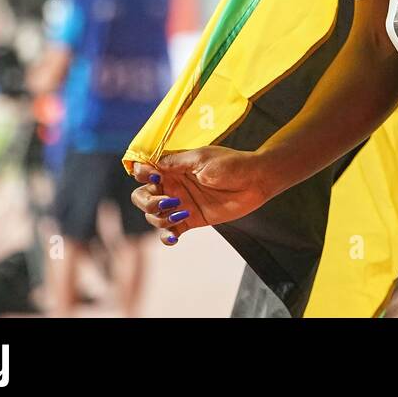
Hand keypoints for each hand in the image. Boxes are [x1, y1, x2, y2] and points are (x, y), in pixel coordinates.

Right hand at [131, 147, 269, 245]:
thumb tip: (148, 164)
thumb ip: (175, 163)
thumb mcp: (201, 159)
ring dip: (159, 218)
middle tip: (167, 202)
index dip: (142, 175)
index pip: (144, 172)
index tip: (155, 178)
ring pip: (153, 216)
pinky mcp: (191, 219)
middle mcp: (173, 185)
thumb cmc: (231, 164)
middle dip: (147, 202)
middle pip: (142, 197)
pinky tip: (174, 237)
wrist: (255, 181)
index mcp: (173, 167)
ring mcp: (180, 204)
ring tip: (181, 212)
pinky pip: (170, 231)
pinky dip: (166, 237)